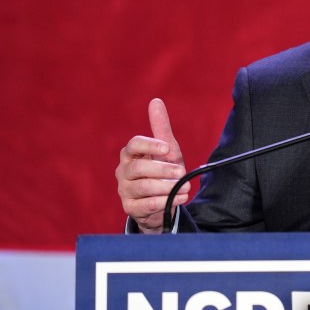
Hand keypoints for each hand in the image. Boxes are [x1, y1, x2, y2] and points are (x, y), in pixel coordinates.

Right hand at [115, 98, 190, 232]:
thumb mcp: (166, 149)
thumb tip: (155, 101)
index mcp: (131, 154)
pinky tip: (180, 198)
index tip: (167, 148)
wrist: (163, 201)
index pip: (133, 145)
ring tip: (185, 187)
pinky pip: (145, 205)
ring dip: (167, 187)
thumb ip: (161, 128)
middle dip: (163, 169)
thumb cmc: (163, 171)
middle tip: (182, 171)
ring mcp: (125, 190)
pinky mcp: (130, 207)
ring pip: (143, 187)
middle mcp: (124, 171)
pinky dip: (165, 201)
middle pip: (139, 168)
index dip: (150, 145)